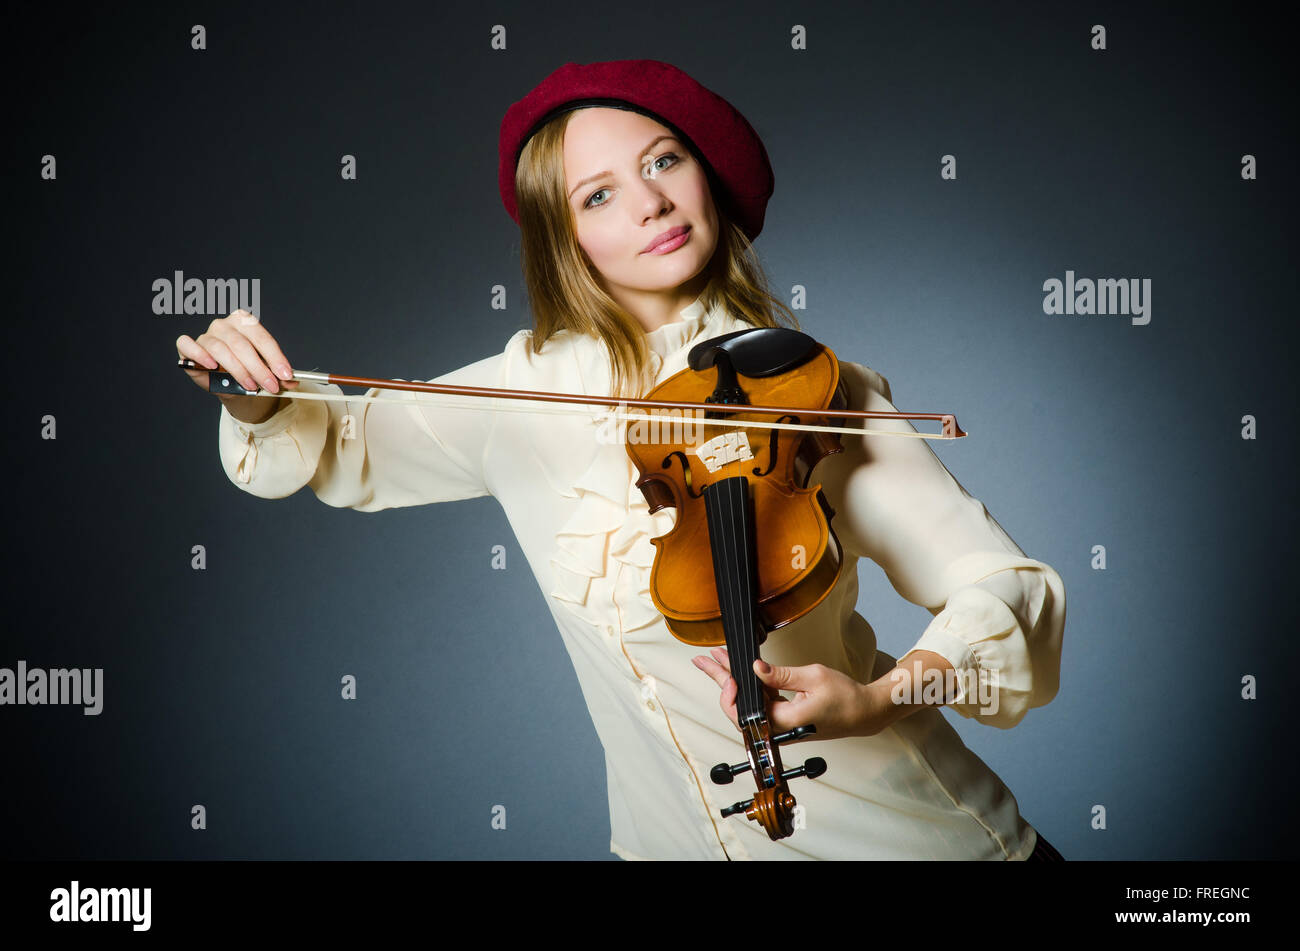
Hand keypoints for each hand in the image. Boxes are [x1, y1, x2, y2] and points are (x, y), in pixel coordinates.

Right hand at [176, 309, 298, 401]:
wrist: (227, 384)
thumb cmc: (247, 371)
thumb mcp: (264, 372)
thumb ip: (276, 374)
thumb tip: (291, 382)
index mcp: (245, 322)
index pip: (262, 338)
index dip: (275, 357)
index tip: (286, 375)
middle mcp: (224, 325)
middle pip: (242, 345)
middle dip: (259, 368)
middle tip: (270, 385)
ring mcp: (206, 335)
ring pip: (220, 349)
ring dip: (237, 370)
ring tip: (250, 385)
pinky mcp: (187, 347)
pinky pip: (188, 345)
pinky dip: (200, 355)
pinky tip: (211, 366)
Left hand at [691, 647, 895, 740]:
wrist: (864, 712)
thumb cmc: (846, 697)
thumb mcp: (813, 677)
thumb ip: (781, 674)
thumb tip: (755, 669)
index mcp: (784, 722)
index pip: (743, 712)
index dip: (728, 692)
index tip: (727, 670)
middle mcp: (779, 728)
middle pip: (740, 707)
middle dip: (721, 680)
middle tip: (704, 659)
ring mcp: (782, 725)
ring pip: (749, 703)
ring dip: (733, 681)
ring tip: (719, 659)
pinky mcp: (786, 718)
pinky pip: (762, 703)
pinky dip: (750, 686)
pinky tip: (742, 671)